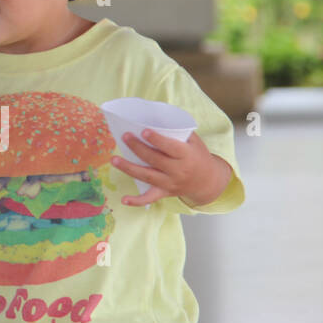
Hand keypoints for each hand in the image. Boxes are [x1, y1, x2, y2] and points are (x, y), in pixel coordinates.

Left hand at [110, 130, 227, 207]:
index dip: (157, 140)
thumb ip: (178, 133)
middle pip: (155, 160)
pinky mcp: (164, 193)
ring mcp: (170, 183)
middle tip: (125, 137)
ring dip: (129, 168)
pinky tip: (124, 199)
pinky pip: (149, 198)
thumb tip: (154, 121)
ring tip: (114, 160)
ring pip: (147, 176)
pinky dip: (136, 201)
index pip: (170, 147)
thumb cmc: (197, 156)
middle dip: (138, 148)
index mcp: (186, 155)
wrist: (208, 181)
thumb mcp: (194, 142)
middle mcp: (178, 171)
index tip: (144, 131)